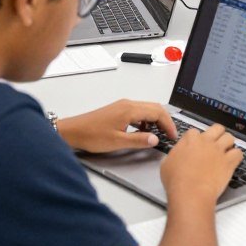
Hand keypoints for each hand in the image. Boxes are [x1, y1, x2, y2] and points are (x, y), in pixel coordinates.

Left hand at [56, 99, 175, 152]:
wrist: (73, 131)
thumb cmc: (92, 135)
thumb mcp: (117, 142)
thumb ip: (139, 140)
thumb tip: (156, 139)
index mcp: (130, 109)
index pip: (157, 112)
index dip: (168, 124)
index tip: (173, 135)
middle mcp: (128, 104)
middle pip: (155, 107)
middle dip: (165, 121)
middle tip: (170, 135)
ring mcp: (123, 105)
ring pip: (147, 109)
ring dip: (156, 120)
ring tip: (159, 134)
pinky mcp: (119, 110)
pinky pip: (139, 111)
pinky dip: (146, 120)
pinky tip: (143, 131)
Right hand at [160, 123, 243, 202]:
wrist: (190, 193)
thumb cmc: (176, 181)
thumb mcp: (167, 164)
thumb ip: (175, 153)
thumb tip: (177, 154)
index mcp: (190, 139)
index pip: (196, 132)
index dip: (197, 139)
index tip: (197, 146)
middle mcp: (206, 141)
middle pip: (217, 128)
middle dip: (217, 134)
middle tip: (216, 143)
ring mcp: (218, 150)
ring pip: (230, 137)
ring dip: (229, 143)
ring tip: (226, 151)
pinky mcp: (229, 162)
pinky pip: (239, 153)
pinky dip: (237, 156)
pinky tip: (233, 161)